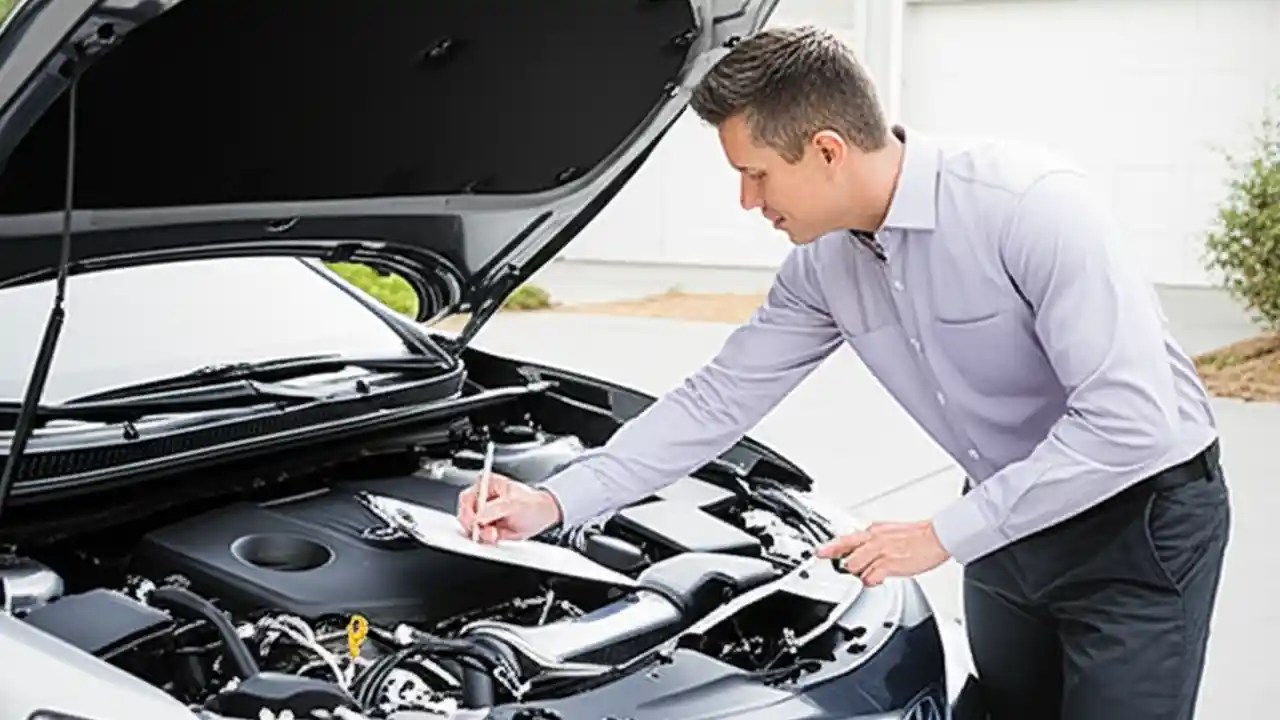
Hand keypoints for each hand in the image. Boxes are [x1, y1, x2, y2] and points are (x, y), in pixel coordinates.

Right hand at [456, 472, 562, 543]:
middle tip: (487, 530)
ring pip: (471, 528)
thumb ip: (494, 509)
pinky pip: (479, 537)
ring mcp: (484, 515)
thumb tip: (479, 517)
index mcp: (485, 485)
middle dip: (474, 526)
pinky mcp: (487, 528)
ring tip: (495, 533)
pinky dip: (486, 539)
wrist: (543, 516)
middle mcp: (482, 499)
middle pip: (465, 515)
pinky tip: (496, 536)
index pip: (466, 498)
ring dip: (481, 534)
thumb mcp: (514, 504)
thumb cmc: (532, 503)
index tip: (474, 522)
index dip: (467, 511)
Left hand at [816, 520, 949, 585]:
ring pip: (854, 566)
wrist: (938, 537)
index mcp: (873, 530)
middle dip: (844, 564)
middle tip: (848, 569)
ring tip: (870, 573)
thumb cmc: (919, 537)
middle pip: (844, 552)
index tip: (820, 553)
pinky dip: (871, 581)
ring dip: (858, 574)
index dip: (830, 548)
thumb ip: (874, 540)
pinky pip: (869, 578)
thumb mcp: (890, 532)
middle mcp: (873, 539)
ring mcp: (880, 552)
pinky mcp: (889, 565)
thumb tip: (864, 547)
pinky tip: (878, 579)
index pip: (845, 539)